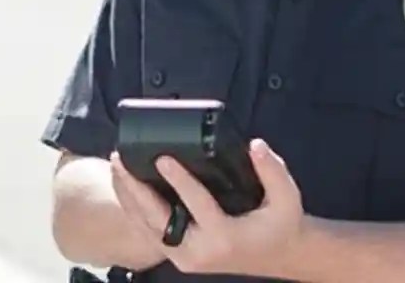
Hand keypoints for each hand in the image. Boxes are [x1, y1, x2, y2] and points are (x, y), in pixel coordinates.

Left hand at [110, 140, 304, 277]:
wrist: (279, 255)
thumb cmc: (281, 224)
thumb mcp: (287, 197)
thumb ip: (273, 170)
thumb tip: (255, 146)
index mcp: (224, 237)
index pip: (196, 204)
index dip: (179, 180)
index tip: (162, 158)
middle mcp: (199, 251)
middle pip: (157, 219)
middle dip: (137, 189)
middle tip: (121, 160)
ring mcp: (186, 257)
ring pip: (146, 227)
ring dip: (128, 197)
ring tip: (117, 167)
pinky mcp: (179, 255)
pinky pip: (148, 233)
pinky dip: (133, 209)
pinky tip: (124, 187)